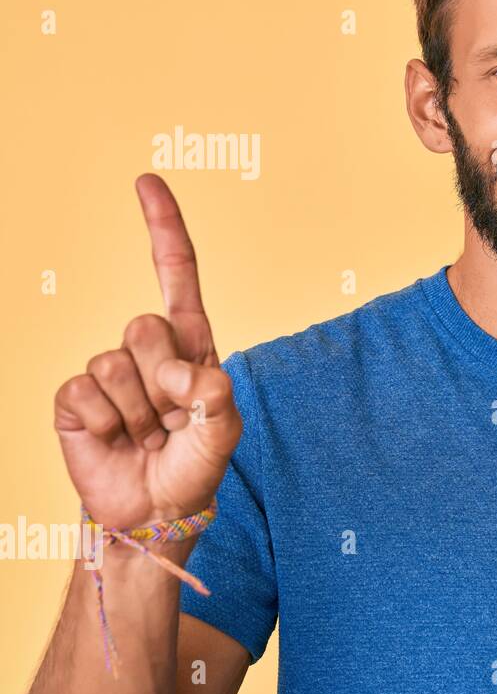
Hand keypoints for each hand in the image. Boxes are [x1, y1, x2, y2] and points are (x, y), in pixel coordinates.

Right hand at [53, 174, 241, 529]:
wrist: (155, 513)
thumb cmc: (195, 466)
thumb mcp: (224, 431)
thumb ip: (216, 396)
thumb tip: (185, 374)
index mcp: (190, 346)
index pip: (176, 275)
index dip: (163, 228)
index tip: (146, 181)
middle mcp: (147, 351)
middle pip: (144, 325)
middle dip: (164, 377)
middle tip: (172, 419)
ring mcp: (108, 372)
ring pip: (114, 363)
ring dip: (138, 411)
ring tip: (148, 437)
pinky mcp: (75, 400)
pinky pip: (83, 392)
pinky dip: (106, 424)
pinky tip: (116, 441)